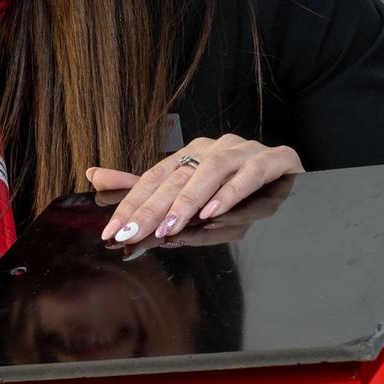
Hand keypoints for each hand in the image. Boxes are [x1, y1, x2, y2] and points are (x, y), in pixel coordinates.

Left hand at [87, 136, 303, 243]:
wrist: (290, 173)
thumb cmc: (235, 189)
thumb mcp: (189, 194)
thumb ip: (144, 188)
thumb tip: (93, 174)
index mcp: (190, 154)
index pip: (153, 179)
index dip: (131, 205)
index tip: (112, 231)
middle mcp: (213, 148)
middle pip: (176, 179)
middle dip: (151, 210)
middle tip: (130, 234)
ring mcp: (244, 151)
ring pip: (211, 173)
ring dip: (189, 202)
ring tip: (169, 227)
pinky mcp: (275, 159)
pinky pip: (250, 175)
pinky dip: (232, 194)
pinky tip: (214, 212)